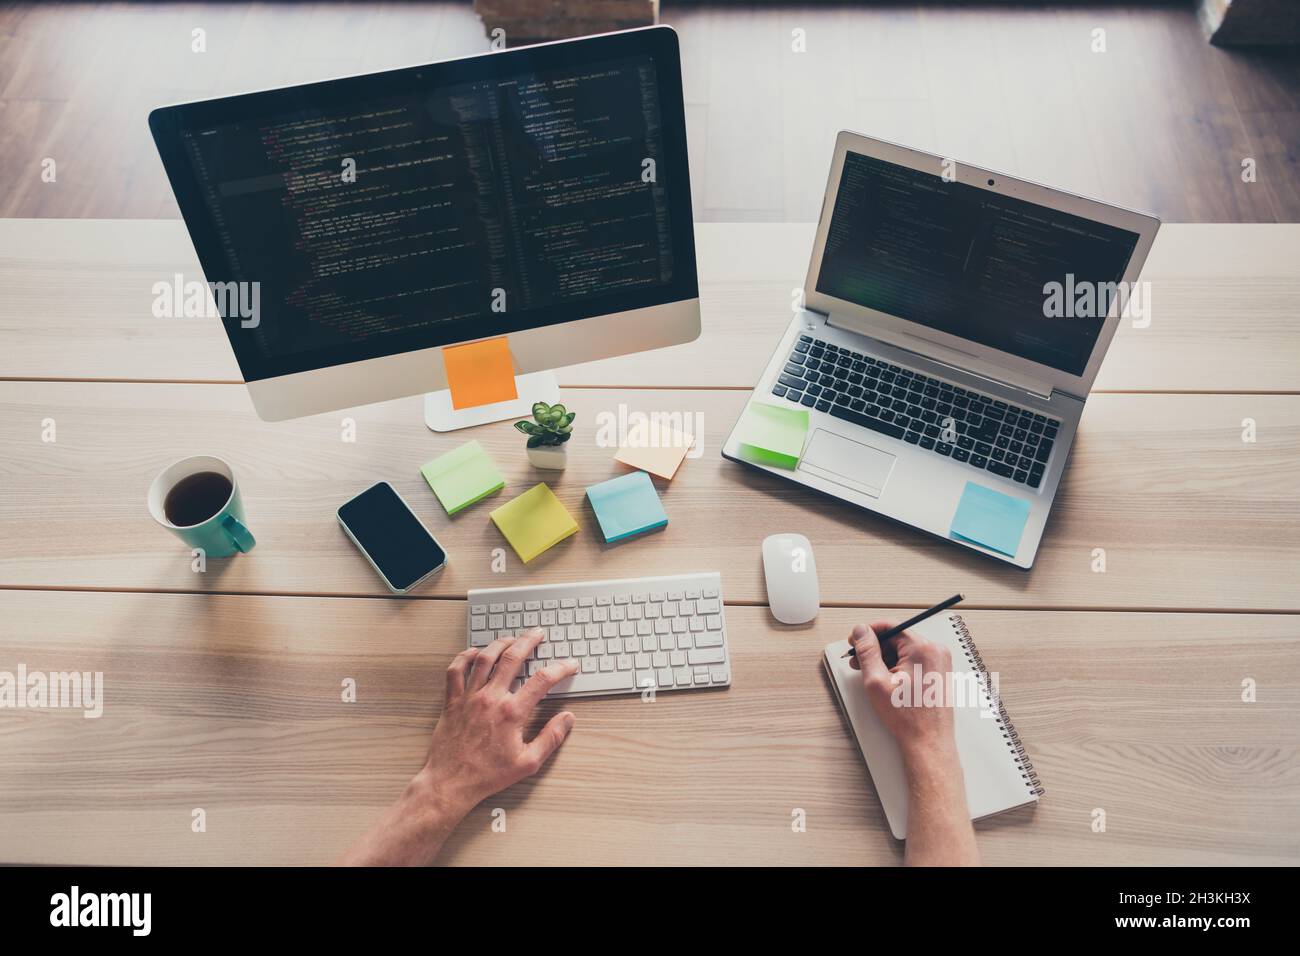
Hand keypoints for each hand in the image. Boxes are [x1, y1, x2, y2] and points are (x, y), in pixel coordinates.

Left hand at [338, 627, 576, 864]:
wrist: (451, 783)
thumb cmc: (487, 775)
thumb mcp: (528, 763)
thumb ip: (551, 738)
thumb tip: (567, 719)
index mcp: (511, 713)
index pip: (542, 681)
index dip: (560, 668)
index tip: (570, 665)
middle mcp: (490, 699)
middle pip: (512, 658)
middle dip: (528, 641)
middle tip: (538, 633)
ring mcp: (469, 697)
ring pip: (484, 658)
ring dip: (500, 643)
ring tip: (511, 638)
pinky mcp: (452, 701)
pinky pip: (455, 670)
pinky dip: (464, 657)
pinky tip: (474, 653)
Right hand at [849, 621, 956, 761]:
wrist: (928, 741)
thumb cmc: (907, 717)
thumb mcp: (877, 681)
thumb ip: (867, 651)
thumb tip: (861, 631)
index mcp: (922, 648)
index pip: (891, 626)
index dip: (868, 632)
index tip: (855, 641)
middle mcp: (935, 651)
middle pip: (897, 638)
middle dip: (875, 648)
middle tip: (858, 662)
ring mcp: (940, 662)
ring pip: (905, 650)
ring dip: (885, 658)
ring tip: (872, 675)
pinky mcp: (939, 672)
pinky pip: (914, 660)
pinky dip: (898, 666)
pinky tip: (887, 680)